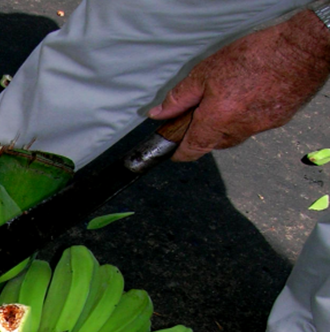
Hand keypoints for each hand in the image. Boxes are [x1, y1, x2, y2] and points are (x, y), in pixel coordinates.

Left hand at [148, 10, 329, 161]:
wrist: (301, 49)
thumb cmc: (255, 56)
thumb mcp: (206, 72)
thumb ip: (180, 97)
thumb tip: (159, 113)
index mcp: (216, 122)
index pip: (191, 151)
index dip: (180, 153)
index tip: (174, 152)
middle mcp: (237, 131)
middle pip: (213, 142)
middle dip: (204, 131)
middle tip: (203, 108)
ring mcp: (258, 129)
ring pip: (234, 134)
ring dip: (226, 123)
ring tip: (231, 95)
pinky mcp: (276, 121)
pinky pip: (254, 125)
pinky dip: (248, 114)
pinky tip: (251, 94)